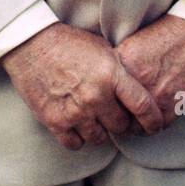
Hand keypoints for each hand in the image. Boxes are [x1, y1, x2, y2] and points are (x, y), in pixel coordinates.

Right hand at [1, 23, 164, 150]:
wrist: (30, 41)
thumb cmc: (69, 42)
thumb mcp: (102, 48)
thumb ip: (121, 70)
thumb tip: (142, 88)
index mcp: (111, 74)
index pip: (144, 107)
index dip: (153, 121)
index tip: (154, 125)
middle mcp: (95, 96)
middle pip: (120, 126)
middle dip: (119, 121)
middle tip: (112, 113)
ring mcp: (74, 111)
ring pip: (99, 138)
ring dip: (98, 130)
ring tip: (91, 116)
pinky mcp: (54, 120)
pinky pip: (75, 144)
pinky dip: (77, 137)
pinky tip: (76, 123)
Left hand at [114, 14, 184, 127]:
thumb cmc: (164, 36)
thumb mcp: (132, 44)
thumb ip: (117, 65)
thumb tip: (105, 82)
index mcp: (122, 64)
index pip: (103, 94)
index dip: (104, 100)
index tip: (107, 102)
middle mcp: (137, 82)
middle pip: (116, 113)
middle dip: (116, 115)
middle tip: (119, 114)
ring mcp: (155, 97)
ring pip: (135, 126)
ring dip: (134, 124)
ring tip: (135, 117)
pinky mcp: (173, 107)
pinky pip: (155, 127)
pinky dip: (152, 125)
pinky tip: (151, 117)